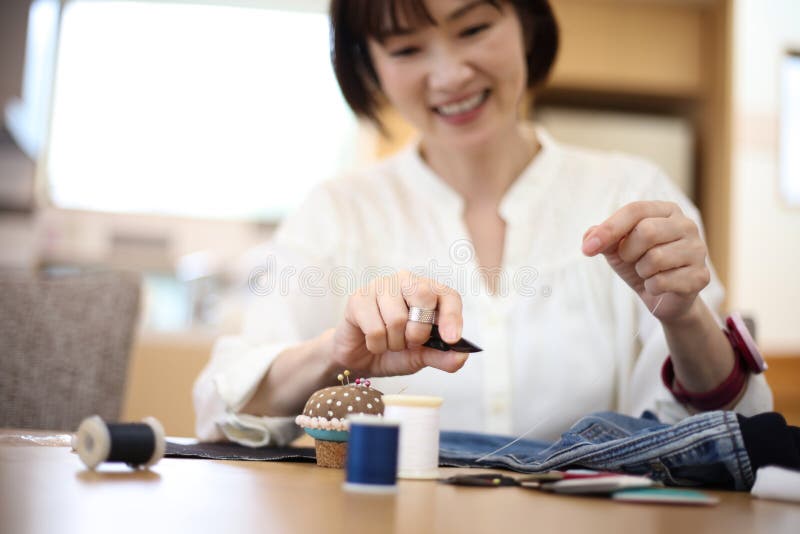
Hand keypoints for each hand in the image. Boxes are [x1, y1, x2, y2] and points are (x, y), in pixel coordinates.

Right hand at [330, 270, 467, 375]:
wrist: (359, 359)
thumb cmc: (393, 351)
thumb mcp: (421, 357)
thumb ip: (442, 357)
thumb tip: (462, 355)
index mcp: (428, 291)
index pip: (448, 295)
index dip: (452, 316)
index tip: (451, 339)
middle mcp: (406, 282)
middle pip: (423, 296)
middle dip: (418, 331)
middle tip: (409, 343)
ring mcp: (381, 286)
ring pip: (397, 318)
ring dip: (394, 343)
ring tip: (389, 343)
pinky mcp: (358, 298)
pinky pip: (375, 329)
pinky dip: (376, 345)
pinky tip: (373, 342)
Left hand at [582, 201, 710, 321]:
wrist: (663, 297)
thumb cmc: (639, 263)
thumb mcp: (616, 248)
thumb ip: (602, 238)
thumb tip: (589, 238)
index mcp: (666, 210)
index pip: (635, 210)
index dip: (608, 229)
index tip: (587, 248)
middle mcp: (687, 225)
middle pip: (646, 231)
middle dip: (628, 252)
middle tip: (631, 260)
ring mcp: (698, 250)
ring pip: (655, 258)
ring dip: (641, 271)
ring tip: (647, 272)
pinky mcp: (700, 276)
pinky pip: (662, 282)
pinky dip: (651, 287)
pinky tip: (658, 286)